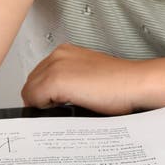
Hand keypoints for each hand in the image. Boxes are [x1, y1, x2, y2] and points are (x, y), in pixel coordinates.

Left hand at [20, 43, 141, 114]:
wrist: (134, 84)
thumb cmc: (120, 85)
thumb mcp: (89, 78)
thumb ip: (71, 83)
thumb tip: (55, 102)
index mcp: (66, 52)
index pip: (39, 76)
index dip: (44, 94)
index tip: (54, 105)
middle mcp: (58, 55)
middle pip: (32, 83)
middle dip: (41, 100)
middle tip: (59, 112)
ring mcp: (55, 66)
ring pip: (30, 92)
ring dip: (42, 105)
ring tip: (64, 112)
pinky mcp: (55, 80)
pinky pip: (34, 99)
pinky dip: (43, 110)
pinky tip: (64, 111)